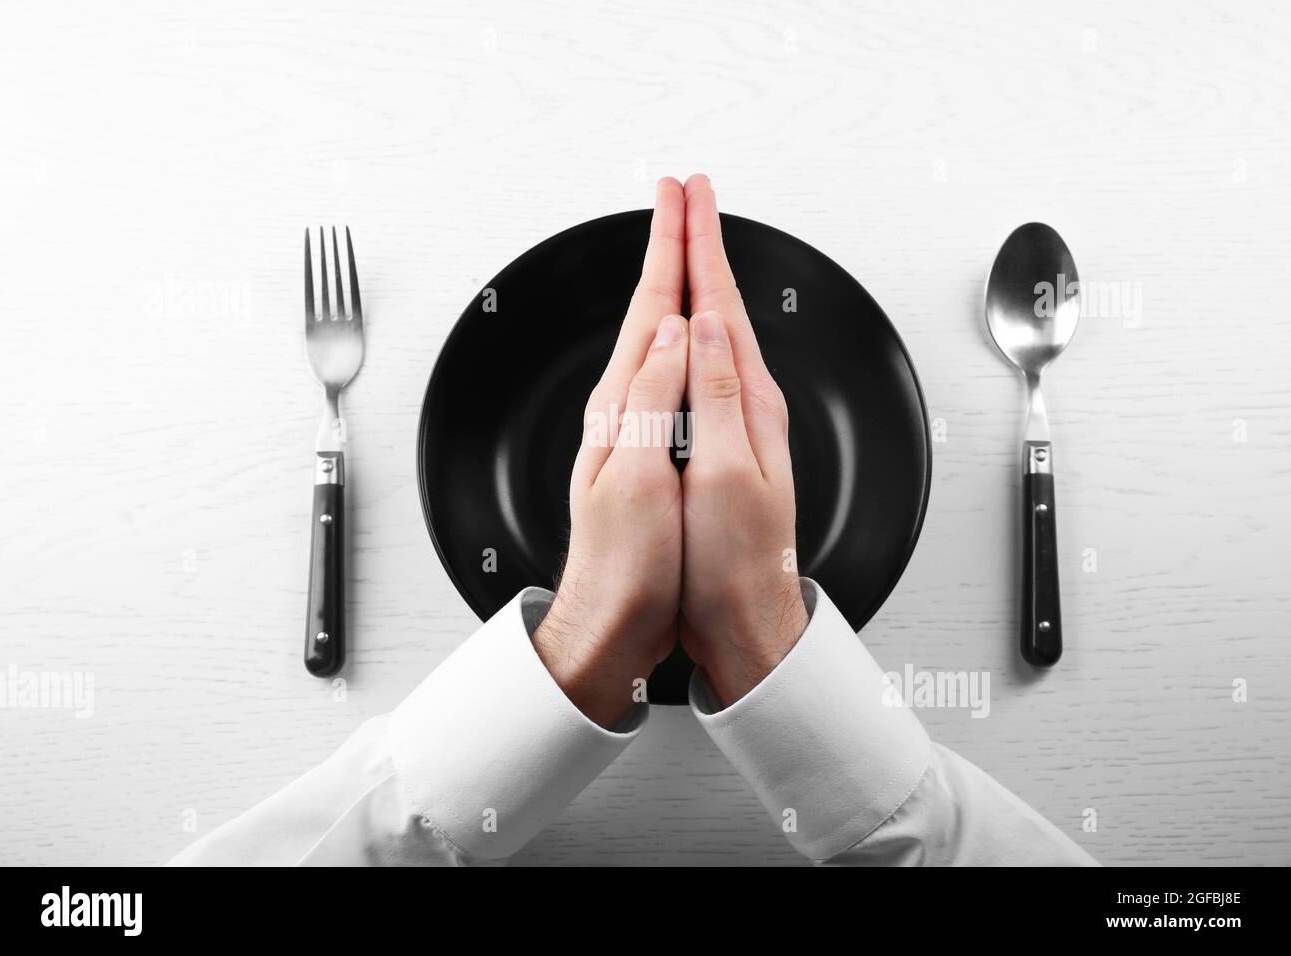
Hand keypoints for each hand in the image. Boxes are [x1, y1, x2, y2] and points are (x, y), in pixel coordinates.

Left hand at [532, 178, 687, 727]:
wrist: (612, 622)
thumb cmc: (627, 565)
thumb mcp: (637, 480)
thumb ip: (653, 402)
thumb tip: (673, 332)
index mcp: (623, 409)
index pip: (651, 309)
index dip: (670, 249)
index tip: (682, 198)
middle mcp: (624, 409)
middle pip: (650, 309)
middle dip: (668, 247)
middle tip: (682, 194)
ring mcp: (633, 428)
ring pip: (655, 335)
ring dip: (670, 283)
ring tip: (684, 244)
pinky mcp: (646, 451)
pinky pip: (663, 370)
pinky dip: (675, 334)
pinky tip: (683, 331)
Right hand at [678, 175, 808, 705]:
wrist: (747, 619)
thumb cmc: (734, 560)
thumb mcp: (727, 476)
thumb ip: (717, 398)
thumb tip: (701, 329)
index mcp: (749, 405)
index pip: (720, 305)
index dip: (700, 247)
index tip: (686, 197)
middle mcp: (751, 405)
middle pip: (724, 305)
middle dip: (704, 244)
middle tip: (687, 193)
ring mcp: (743, 423)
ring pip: (719, 329)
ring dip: (704, 279)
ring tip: (689, 239)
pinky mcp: (729, 444)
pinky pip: (713, 363)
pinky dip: (700, 328)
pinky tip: (692, 327)